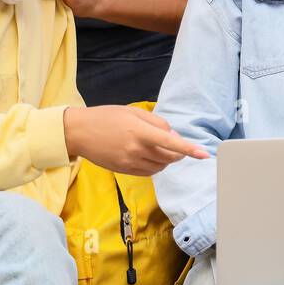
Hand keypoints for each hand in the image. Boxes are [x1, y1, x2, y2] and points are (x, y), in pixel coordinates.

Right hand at [64, 105, 208, 176]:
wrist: (79, 132)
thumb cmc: (106, 117)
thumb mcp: (133, 112)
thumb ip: (156, 122)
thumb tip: (172, 135)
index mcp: (139, 132)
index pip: (171, 143)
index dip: (189, 149)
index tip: (204, 154)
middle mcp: (136, 150)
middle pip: (169, 157)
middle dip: (178, 152)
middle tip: (175, 143)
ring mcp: (129, 162)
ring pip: (160, 166)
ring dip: (167, 159)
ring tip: (158, 147)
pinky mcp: (124, 170)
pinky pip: (149, 172)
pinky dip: (156, 166)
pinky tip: (150, 156)